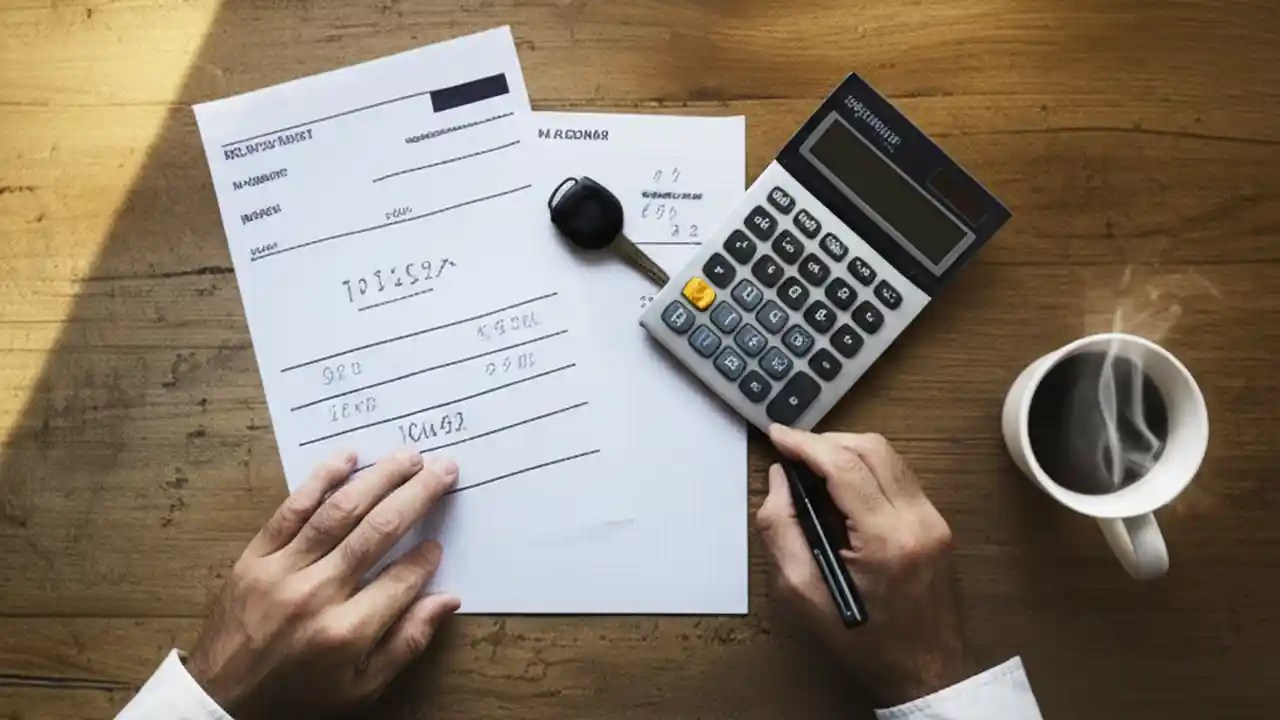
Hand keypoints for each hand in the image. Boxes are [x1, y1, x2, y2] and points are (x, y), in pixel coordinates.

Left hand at [186, 450, 460, 719]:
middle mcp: (316, 595)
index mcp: (346, 633)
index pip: (402, 579)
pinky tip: (347, 458)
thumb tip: (447, 599)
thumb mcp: (360, 688)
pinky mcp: (254, 557)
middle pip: (378, 532)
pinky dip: (320, 480)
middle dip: (418, 496)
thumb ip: (407, 643)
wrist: (221, 700)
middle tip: (445, 469)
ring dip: (378, 478)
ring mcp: (282, 571)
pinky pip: (291, 510)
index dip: (426, 558)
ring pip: (339, 512)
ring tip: (407, 456)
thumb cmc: (298, 696)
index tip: (438, 543)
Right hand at [756, 425, 963, 706]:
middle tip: (794, 450)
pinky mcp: (938, 523)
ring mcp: (933, 519)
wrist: (926, 670)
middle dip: (826, 440)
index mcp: (885, 540)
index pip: (844, 466)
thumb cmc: (865, 641)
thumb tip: (778, 480)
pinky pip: (900, 475)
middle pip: (871, 448)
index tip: (778, 435)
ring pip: (890, 456)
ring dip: (848, 450)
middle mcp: (917, 520)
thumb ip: (782, 531)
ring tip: (814, 466)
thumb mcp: (803, 594)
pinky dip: (868, 468)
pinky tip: (843, 486)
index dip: (806, 444)